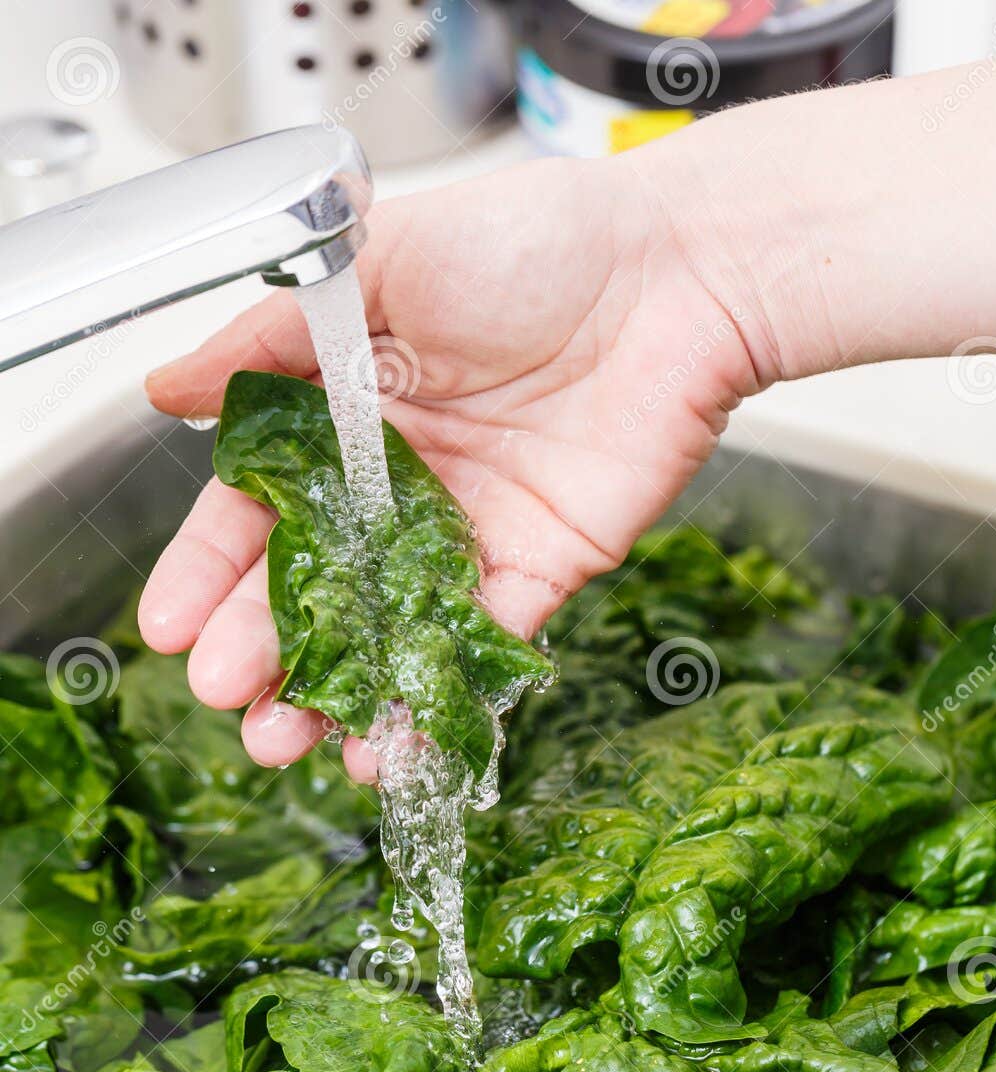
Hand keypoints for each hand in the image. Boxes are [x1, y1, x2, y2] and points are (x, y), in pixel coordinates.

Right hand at [138, 149, 767, 779]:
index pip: (260, 508)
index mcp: (351, 416)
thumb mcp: (378, 265)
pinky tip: (383, 748)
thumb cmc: (535, 242)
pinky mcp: (542, 570)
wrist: (676, 273)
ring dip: (334, 694)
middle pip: (316, 586)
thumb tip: (162, 388)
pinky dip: (432, 701)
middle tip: (225, 695)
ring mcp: (470, 535)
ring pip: (386, 631)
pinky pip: (478, 649)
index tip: (169, 629)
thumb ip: (269, 336)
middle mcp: (403, 486)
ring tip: (284, 744)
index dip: (211, 570)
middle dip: (262, 648)